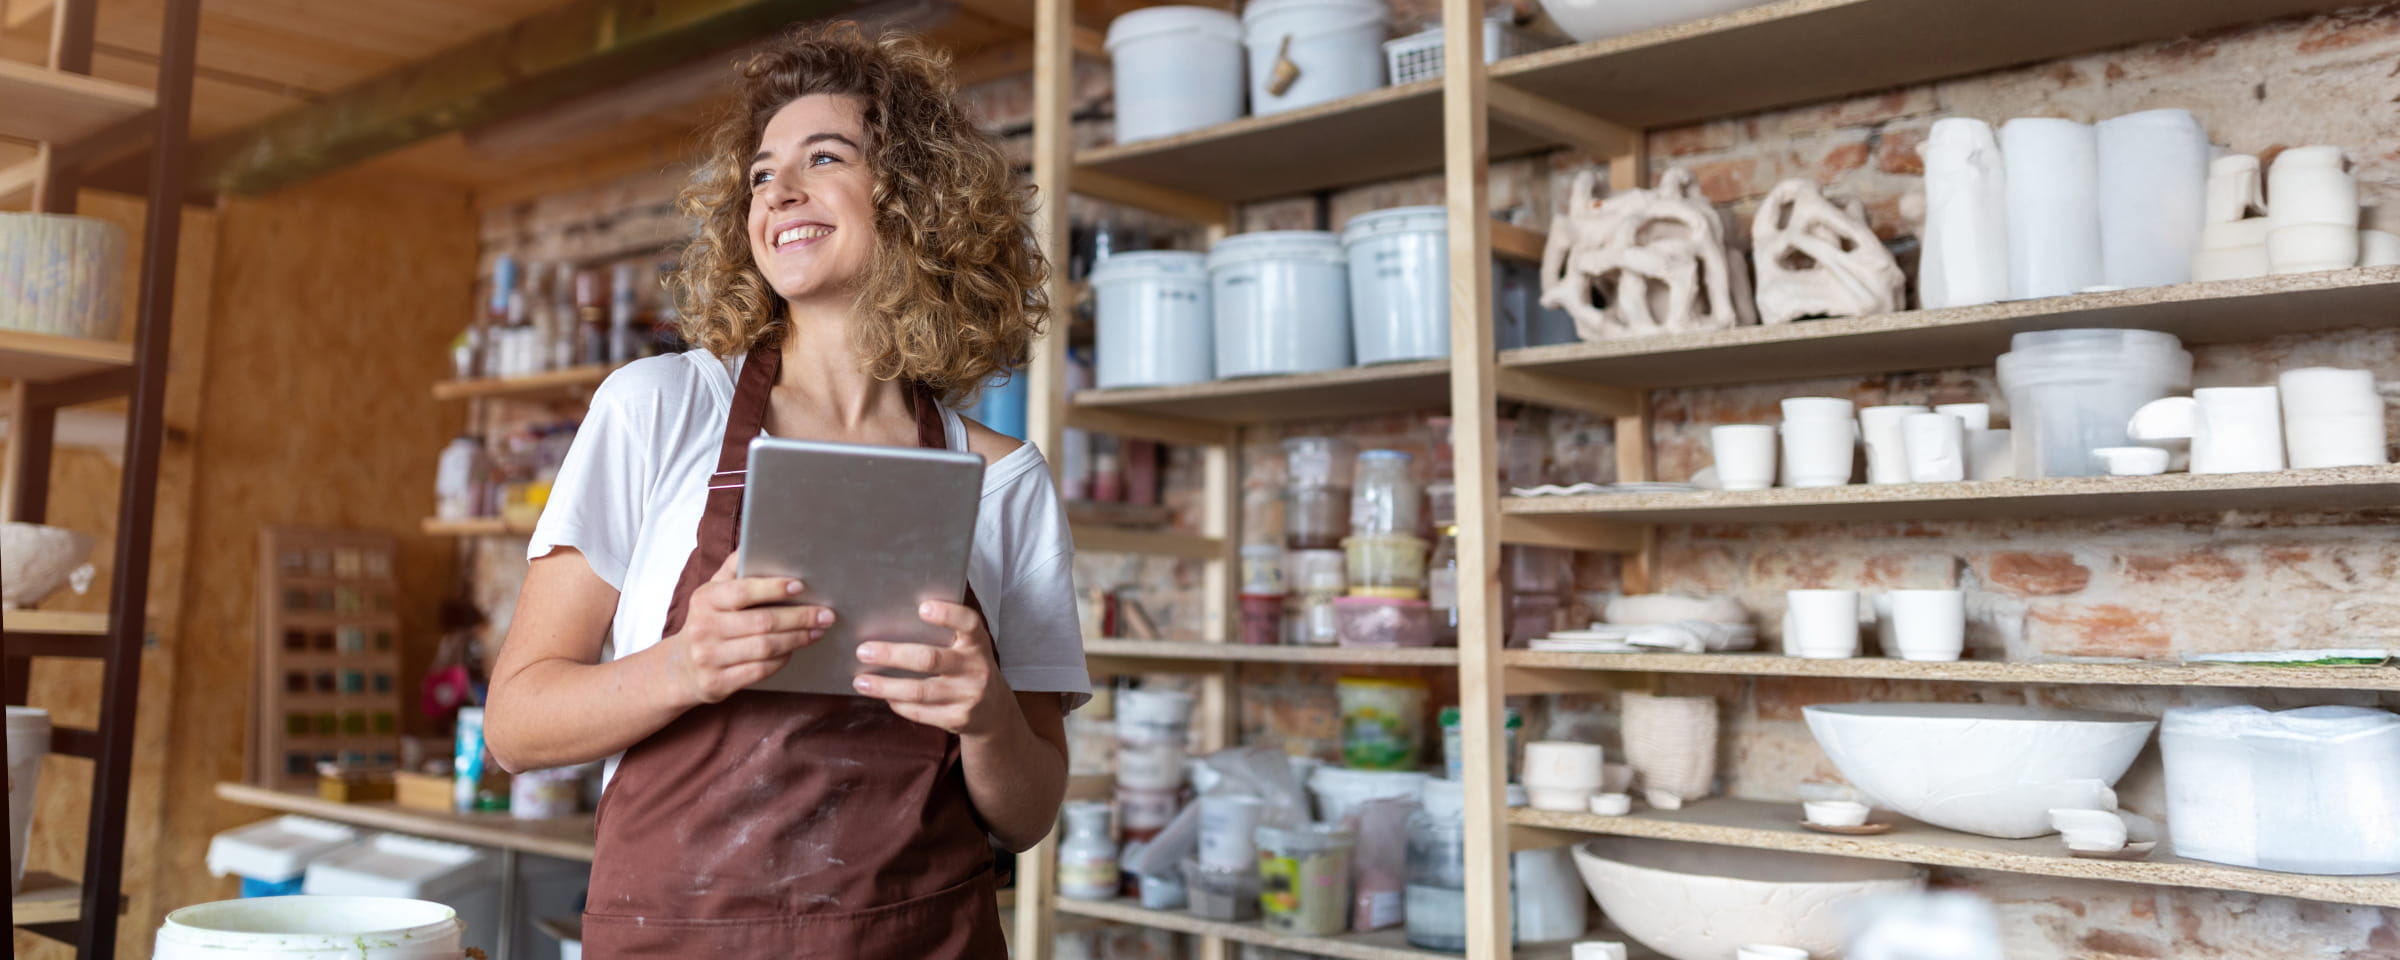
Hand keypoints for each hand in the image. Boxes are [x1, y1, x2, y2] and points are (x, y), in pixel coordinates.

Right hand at [665, 553, 833, 704]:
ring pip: (765, 648)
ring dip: (797, 639)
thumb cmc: (709, 621)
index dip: (774, 588)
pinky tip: (794, 650)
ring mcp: (709, 657)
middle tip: (825, 615)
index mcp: (705, 599)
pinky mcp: (717, 682)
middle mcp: (704, 627)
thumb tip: (757, 538)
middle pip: (762, 622)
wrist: (682, 667)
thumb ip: (734, 568)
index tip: (800, 586)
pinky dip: (782, 659)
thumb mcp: (713, 591)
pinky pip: (759, 671)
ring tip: (817, 631)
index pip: (743, 591)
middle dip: (799, 618)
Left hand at [853, 600, 1015, 736]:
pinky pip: (921, 712)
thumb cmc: (968, 668)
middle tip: (863, 650)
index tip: (922, 608)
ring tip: (861, 681)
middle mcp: (976, 668)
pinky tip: (885, 697)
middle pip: (930, 659)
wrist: (994, 711)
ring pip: (920, 691)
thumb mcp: (968, 647)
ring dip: (886, 686)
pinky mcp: (959, 719)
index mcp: (978, 642)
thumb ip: (945, 634)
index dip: (948, 614)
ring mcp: (969, 696)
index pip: (968, 623)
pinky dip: (899, 704)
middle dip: (893, 655)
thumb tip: (892, 622)